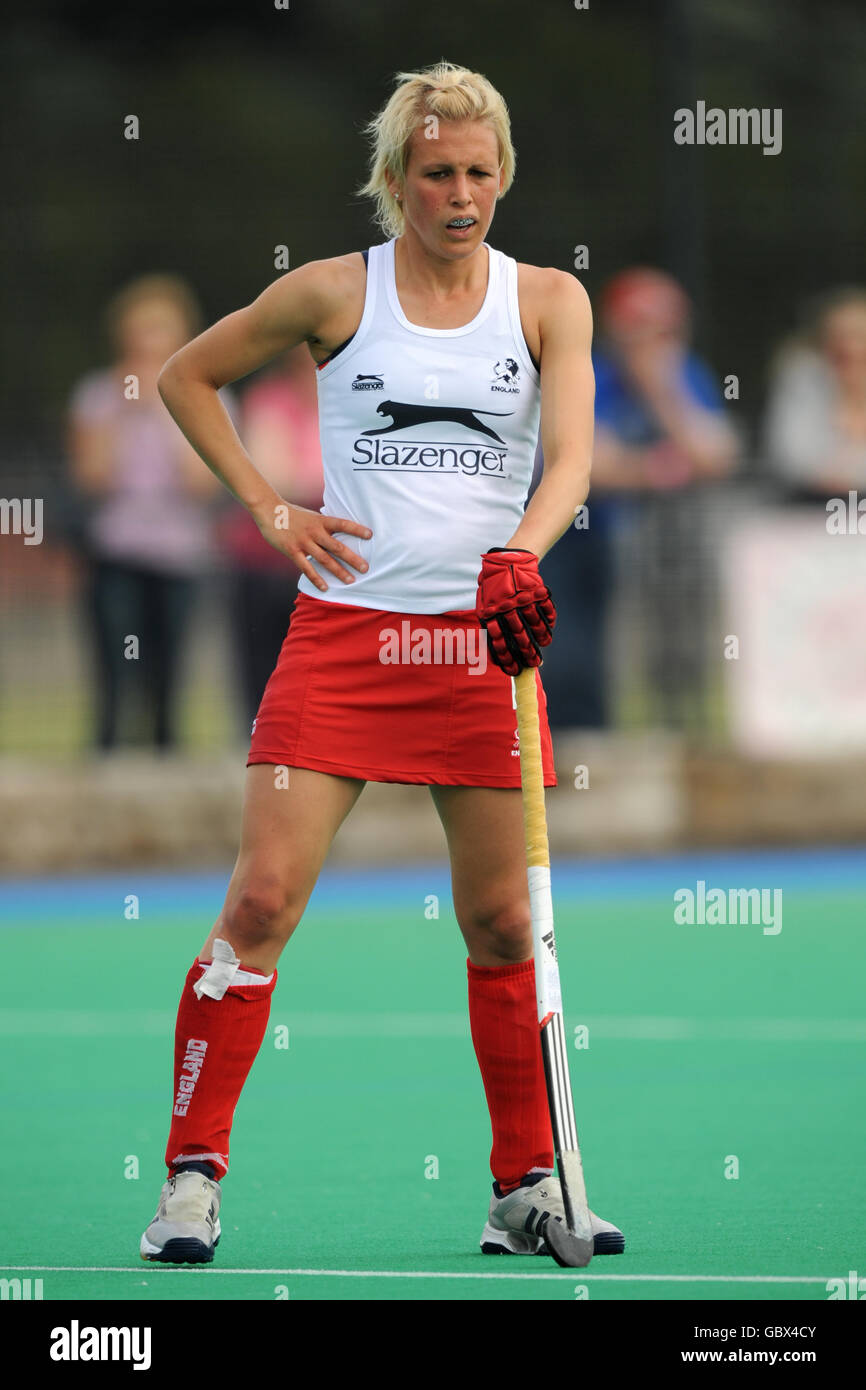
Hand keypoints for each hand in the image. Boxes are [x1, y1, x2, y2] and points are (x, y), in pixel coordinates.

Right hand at [254, 500, 371, 590]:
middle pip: (337, 546)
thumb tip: (340, 533)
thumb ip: (324, 525)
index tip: (370, 535)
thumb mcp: (312, 516)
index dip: (356, 529)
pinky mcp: (292, 551)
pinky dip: (317, 579)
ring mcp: (303, 542)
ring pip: (324, 559)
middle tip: (365, 568)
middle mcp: (314, 531)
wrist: (269, 510)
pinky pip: (306, 567)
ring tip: (351, 581)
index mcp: (321, 521)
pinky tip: (325, 588)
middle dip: (352, 558)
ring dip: (339, 571)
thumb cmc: (293, 514)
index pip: (342, 524)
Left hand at [475, 548, 555, 675]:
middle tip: (535, 663)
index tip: (515, 670)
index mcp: (491, 613)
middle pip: (519, 636)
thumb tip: (499, 657)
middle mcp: (506, 607)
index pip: (499, 642)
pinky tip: (549, 629)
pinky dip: (549, 621)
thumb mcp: (484, 606)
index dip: (507, 659)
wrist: (506, 561)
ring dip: (542, 638)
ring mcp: (522, 598)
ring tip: (544, 645)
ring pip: (535, 624)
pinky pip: (546, 609)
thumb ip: (491, 628)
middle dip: (528, 653)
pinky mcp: (536, 590)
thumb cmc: (494, 590)